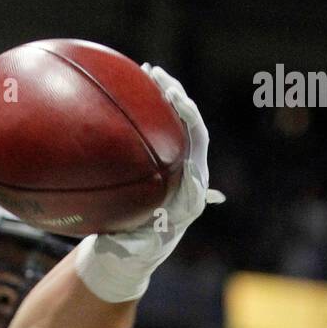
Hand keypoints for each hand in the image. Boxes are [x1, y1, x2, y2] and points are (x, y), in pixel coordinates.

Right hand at [74, 65, 222, 300]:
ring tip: (150, 73)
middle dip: (180, 104)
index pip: (197, 155)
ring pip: (181, 125)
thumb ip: (132, 247)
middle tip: (162, 81)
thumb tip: (128, 241)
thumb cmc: (130, 255)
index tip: (178, 105)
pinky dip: (153, 107)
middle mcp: (190, 178)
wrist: (132, 254)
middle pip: (193, 132)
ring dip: (167, 97)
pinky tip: (137, 86)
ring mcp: (178, 166)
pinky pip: (164, 128)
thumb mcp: (130, 254)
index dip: (190, 128)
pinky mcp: (165, 160)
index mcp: (189, 199)